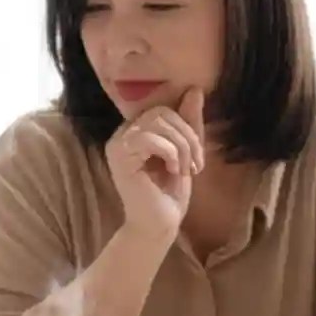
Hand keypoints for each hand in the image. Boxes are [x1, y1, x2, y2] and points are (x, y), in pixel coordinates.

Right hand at [104, 89, 205, 241]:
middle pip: (161, 112)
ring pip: (158, 122)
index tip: (197, 157)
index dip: (186, 127)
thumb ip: (188, 122)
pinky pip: (150, 138)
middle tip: (196, 164)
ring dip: (182, 146)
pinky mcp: (119, 157)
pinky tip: (173, 171)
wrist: (159, 225)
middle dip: (187, 136)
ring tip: (186, 169)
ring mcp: (117, 144)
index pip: (164, 109)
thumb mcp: (186, 152)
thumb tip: (194, 90)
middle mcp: (122, 134)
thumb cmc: (170, 193)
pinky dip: (170, 153)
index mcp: (136, 131)